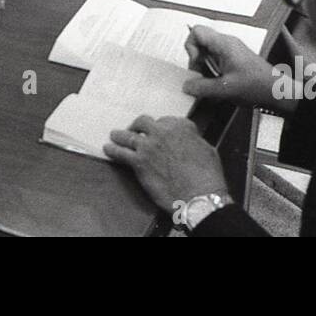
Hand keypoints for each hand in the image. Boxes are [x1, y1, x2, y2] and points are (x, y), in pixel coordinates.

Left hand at [104, 116, 227, 213]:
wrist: (199, 194)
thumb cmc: (208, 175)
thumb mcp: (207, 149)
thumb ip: (193, 140)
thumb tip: (188, 142)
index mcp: (181, 126)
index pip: (166, 120)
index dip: (160, 127)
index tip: (158, 132)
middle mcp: (162, 131)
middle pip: (144, 122)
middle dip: (138, 125)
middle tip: (135, 130)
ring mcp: (148, 145)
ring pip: (129, 136)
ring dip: (120, 135)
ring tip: (114, 135)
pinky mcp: (139, 162)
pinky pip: (121, 153)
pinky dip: (113, 150)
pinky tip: (108, 149)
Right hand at [183, 26, 278, 107]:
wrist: (277, 90)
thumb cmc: (258, 85)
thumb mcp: (225, 89)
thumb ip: (202, 87)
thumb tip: (187, 86)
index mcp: (224, 44)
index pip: (197, 31)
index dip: (190, 47)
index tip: (196, 63)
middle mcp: (227, 43)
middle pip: (200, 42)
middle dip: (197, 60)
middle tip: (201, 76)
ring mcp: (231, 50)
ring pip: (207, 52)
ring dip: (205, 67)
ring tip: (211, 82)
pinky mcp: (234, 59)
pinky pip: (216, 59)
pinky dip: (213, 71)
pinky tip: (219, 84)